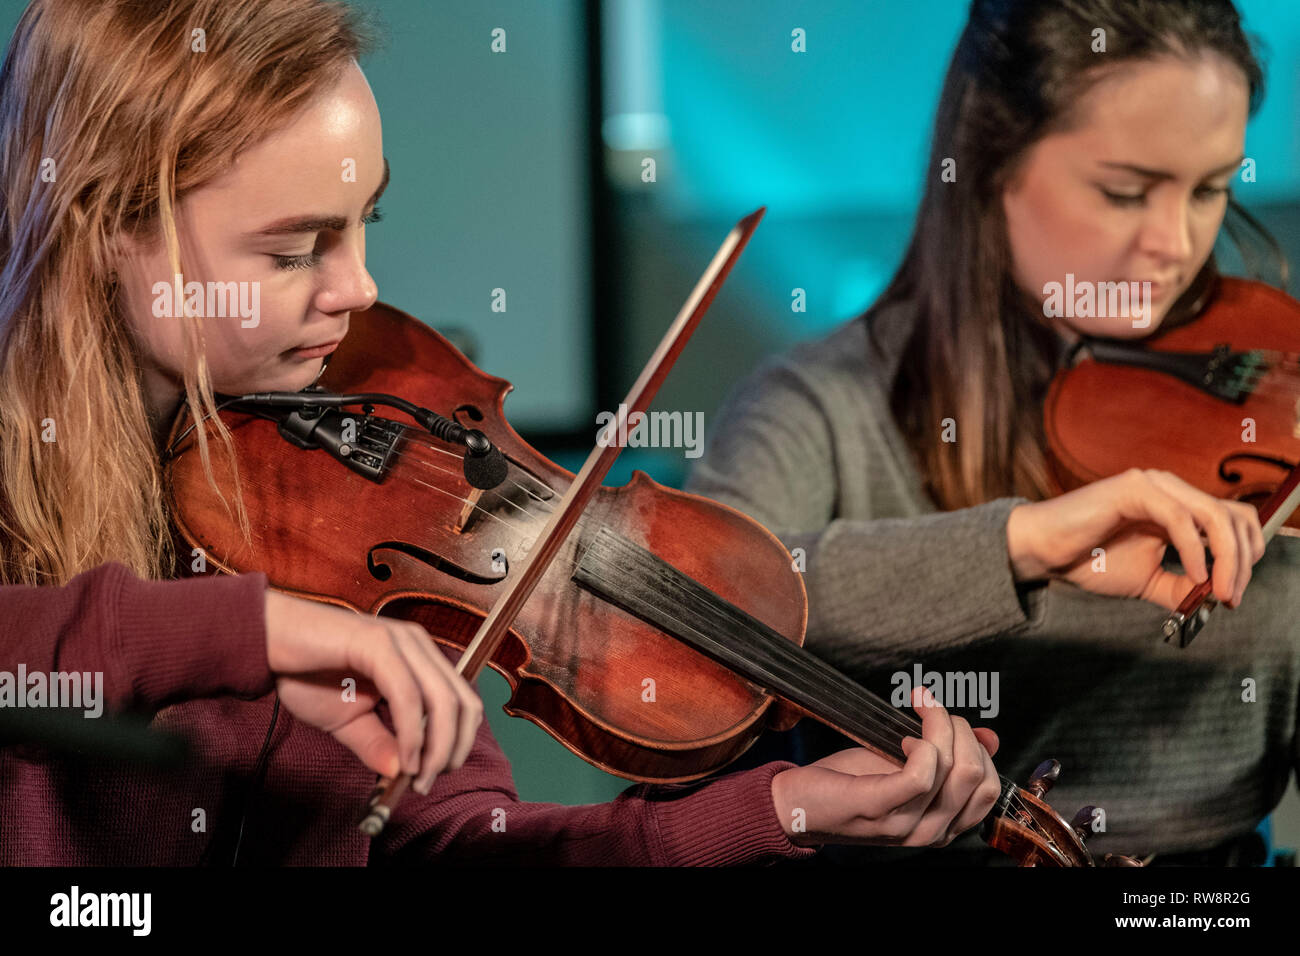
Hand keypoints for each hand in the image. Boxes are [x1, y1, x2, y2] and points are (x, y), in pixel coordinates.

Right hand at [263, 590, 482, 792]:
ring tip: (417, 776)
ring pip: (443, 700)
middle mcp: (418, 646)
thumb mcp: (348, 722)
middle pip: (464, 703)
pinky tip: (403, 757)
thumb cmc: (304, 675)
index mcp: (419, 659)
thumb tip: (405, 772)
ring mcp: (402, 641)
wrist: (265, 642)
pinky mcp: (379, 643)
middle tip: (427, 783)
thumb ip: (379, 744)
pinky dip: (412, 732)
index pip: (463, 703)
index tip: (431, 777)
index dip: (457, 744)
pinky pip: (408, 695)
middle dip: (453, 750)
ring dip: (436, 747)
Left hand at [769, 688, 1000, 846]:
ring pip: (955, 768)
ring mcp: (907, 825)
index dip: (977, 746)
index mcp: (944, 824)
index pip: (990, 787)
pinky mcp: (879, 807)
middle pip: (977, 775)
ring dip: (940, 724)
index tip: (950, 721)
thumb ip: (949, 757)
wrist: (798, 806)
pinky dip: (919, 742)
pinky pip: (922, 773)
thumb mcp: (907, 767)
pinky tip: (900, 737)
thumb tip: (989, 737)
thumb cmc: (849, 784)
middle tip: (931, 709)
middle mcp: (932, 831)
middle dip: (960, 729)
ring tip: (918, 710)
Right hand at [1006, 469, 1265, 610]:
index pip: (1235, 521)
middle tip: (1230, 596)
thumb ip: (1182, 588)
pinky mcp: (1135, 488)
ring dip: (1227, 558)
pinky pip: (1180, 518)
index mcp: (1178, 506)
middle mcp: (1171, 489)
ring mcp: (1154, 485)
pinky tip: (1195, 575)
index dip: (1246, 557)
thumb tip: (1217, 598)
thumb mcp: (1148, 581)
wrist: (1044, 552)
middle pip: (1235, 516)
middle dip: (1242, 561)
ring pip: (1215, 515)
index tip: (1233, 595)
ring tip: (1218, 590)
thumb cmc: (1087, 559)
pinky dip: (1194, 549)